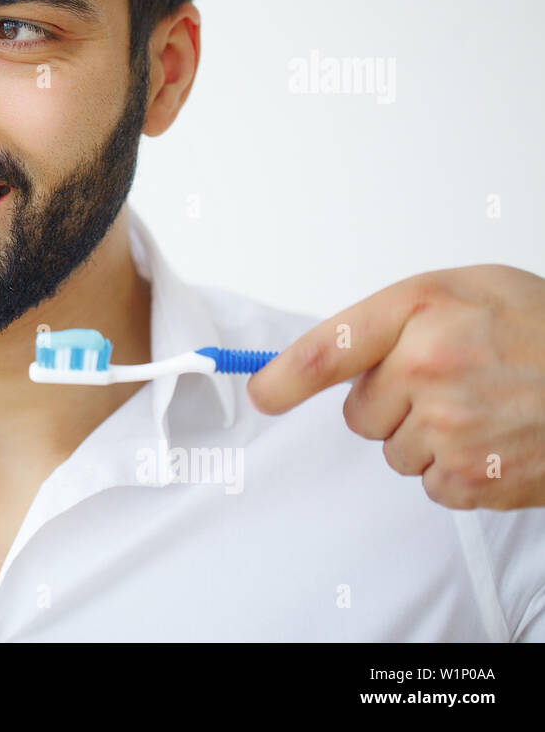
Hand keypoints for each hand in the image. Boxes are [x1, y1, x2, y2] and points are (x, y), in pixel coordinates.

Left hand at [246, 264, 544, 509]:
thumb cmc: (541, 329)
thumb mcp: (463, 291)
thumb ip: (392, 321)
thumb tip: (324, 363)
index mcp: (421, 312)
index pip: (327, 350)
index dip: (283, 378)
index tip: (259, 393)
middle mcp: (429, 369)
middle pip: (360, 413)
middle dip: (392, 402)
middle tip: (450, 381)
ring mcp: (451, 428)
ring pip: (394, 451)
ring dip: (427, 437)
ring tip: (484, 408)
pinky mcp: (475, 479)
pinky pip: (431, 484)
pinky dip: (458, 470)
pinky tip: (497, 439)